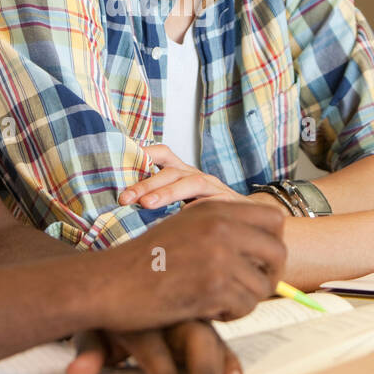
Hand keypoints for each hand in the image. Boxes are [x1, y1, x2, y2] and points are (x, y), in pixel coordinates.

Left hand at [67, 322, 242, 373]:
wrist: (117, 277)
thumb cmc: (105, 314)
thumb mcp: (91, 328)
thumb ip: (89, 349)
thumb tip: (78, 372)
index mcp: (140, 313)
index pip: (154, 346)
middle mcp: (171, 311)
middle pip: (193, 338)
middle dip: (202, 372)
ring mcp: (190, 315)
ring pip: (211, 338)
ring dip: (221, 367)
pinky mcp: (203, 325)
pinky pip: (221, 342)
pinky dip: (230, 360)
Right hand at [94, 199, 285, 330]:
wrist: (107, 283)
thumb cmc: (142, 261)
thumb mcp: (183, 228)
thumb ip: (221, 231)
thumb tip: (267, 251)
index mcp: (215, 209)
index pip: (274, 219)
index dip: (273, 242)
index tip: (259, 261)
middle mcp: (221, 227)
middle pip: (278, 251)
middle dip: (270, 275)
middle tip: (248, 289)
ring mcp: (219, 256)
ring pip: (263, 285)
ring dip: (246, 300)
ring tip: (218, 302)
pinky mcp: (213, 286)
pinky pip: (245, 306)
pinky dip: (230, 315)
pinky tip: (207, 311)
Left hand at [119, 143, 245, 207]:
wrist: (253, 219)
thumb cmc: (209, 214)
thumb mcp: (183, 204)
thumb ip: (159, 202)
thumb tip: (124, 207)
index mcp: (184, 174)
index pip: (163, 154)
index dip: (144, 153)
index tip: (120, 161)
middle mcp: (198, 176)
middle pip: (170, 171)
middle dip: (145, 183)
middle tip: (124, 198)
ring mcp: (215, 188)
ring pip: (191, 182)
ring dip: (167, 192)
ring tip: (146, 205)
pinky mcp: (229, 203)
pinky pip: (213, 202)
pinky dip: (197, 207)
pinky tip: (182, 218)